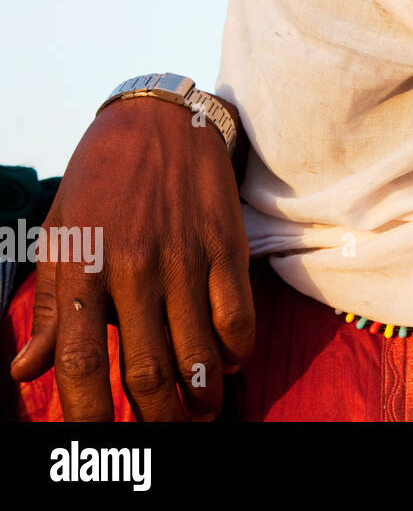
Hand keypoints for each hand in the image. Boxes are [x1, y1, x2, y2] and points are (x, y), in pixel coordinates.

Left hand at [8, 96, 253, 420]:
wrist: (160, 119)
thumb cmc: (101, 181)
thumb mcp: (61, 234)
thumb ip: (53, 307)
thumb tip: (26, 372)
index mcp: (84, 268)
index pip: (80, 361)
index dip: (84, 414)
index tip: (92, 442)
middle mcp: (134, 268)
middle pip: (149, 373)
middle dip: (158, 422)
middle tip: (164, 436)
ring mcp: (186, 258)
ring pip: (199, 354)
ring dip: (202, 398)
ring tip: (200, 411)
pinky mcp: (226, 246)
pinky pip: (237, 317)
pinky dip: (235, 352)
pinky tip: (228, 361)